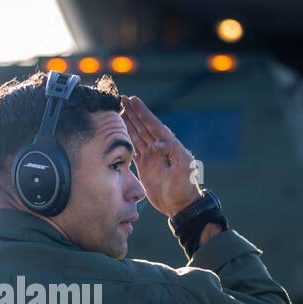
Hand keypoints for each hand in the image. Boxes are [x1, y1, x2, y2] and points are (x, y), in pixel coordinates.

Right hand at [121, 95, 200, 216]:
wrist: (180, 205)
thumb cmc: (185, 187)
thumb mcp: (184, 168)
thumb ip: (172, 152)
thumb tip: (157, 142)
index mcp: (168, 145)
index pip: (153, 124)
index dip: (142, 112)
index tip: (132, 100)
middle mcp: (158, 149)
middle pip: (143, 126)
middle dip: (133, 113)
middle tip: (121, 99)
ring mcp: (150, 157)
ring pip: (136, 136)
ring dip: (128, 124)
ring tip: (117, 112)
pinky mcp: (144, 167)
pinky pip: (132, 150)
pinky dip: (125, 141)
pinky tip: (119, 134)